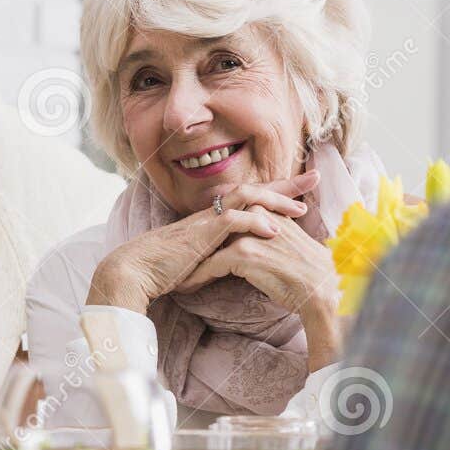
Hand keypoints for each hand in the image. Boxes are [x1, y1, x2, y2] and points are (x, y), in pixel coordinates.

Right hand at [88, 173, 320, 313]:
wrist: (135, 270)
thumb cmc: (162, 269)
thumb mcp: (198, 259)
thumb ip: (218, 254)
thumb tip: (238, 260)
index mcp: (211, 218)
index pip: (249, 197)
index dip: (276, 190)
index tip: (302, 188)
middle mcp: (210, 212)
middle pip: (254, 188)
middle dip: (286, 183)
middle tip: (315, 178)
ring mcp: (205, 220)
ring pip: (246, 196)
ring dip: (276, 200)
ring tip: (299, 209)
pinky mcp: (200, 233)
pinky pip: (232, 220)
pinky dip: (255, 222)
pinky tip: (273, 230)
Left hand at [174, 212, 341, 366]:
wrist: (321, 289)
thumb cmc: (306, 271)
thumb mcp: (286, 240)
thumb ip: (267, 230)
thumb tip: (249, 234)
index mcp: (268, 209)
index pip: (230, 212)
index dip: (210, 228)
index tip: (194, 243)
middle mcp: (258, 215)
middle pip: (216, 226)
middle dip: (197, 244)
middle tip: (178, 257)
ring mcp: (250, 232)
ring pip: (209, 246)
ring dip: (192, 261)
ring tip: (178, 273)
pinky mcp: (244, 253)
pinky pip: (210, 265)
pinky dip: (196, 277)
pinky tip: (186, 286)